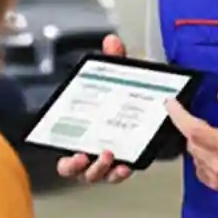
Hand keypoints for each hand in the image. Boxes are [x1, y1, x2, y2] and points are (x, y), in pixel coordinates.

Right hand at [56, 34, 133, 184]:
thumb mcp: (118, 77)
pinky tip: (126, 166)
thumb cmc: (123, 95)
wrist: (153, 104)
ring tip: (109, 155)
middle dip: (77, 167)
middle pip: (77, 170)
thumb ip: (115, 59)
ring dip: (101, 169)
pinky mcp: (125, 162)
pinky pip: (118, 174)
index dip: (66, 160)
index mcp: (81, 133)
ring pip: (97, 175)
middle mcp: (90, 150)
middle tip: (83, 156)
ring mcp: (108, 159)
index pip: (64, 152)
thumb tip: (112, 41)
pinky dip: (120, 172)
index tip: (73, 153)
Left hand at [165, 88, 217, 191]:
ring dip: (197, 142)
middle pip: (192, 141)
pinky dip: (201, 156)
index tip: (170, 103)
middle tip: (203, 119)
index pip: (194, 130)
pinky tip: (215, 151)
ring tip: (214, 135)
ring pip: (194, 154)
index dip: (179, 116)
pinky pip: (199, 167)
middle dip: (192, 127)